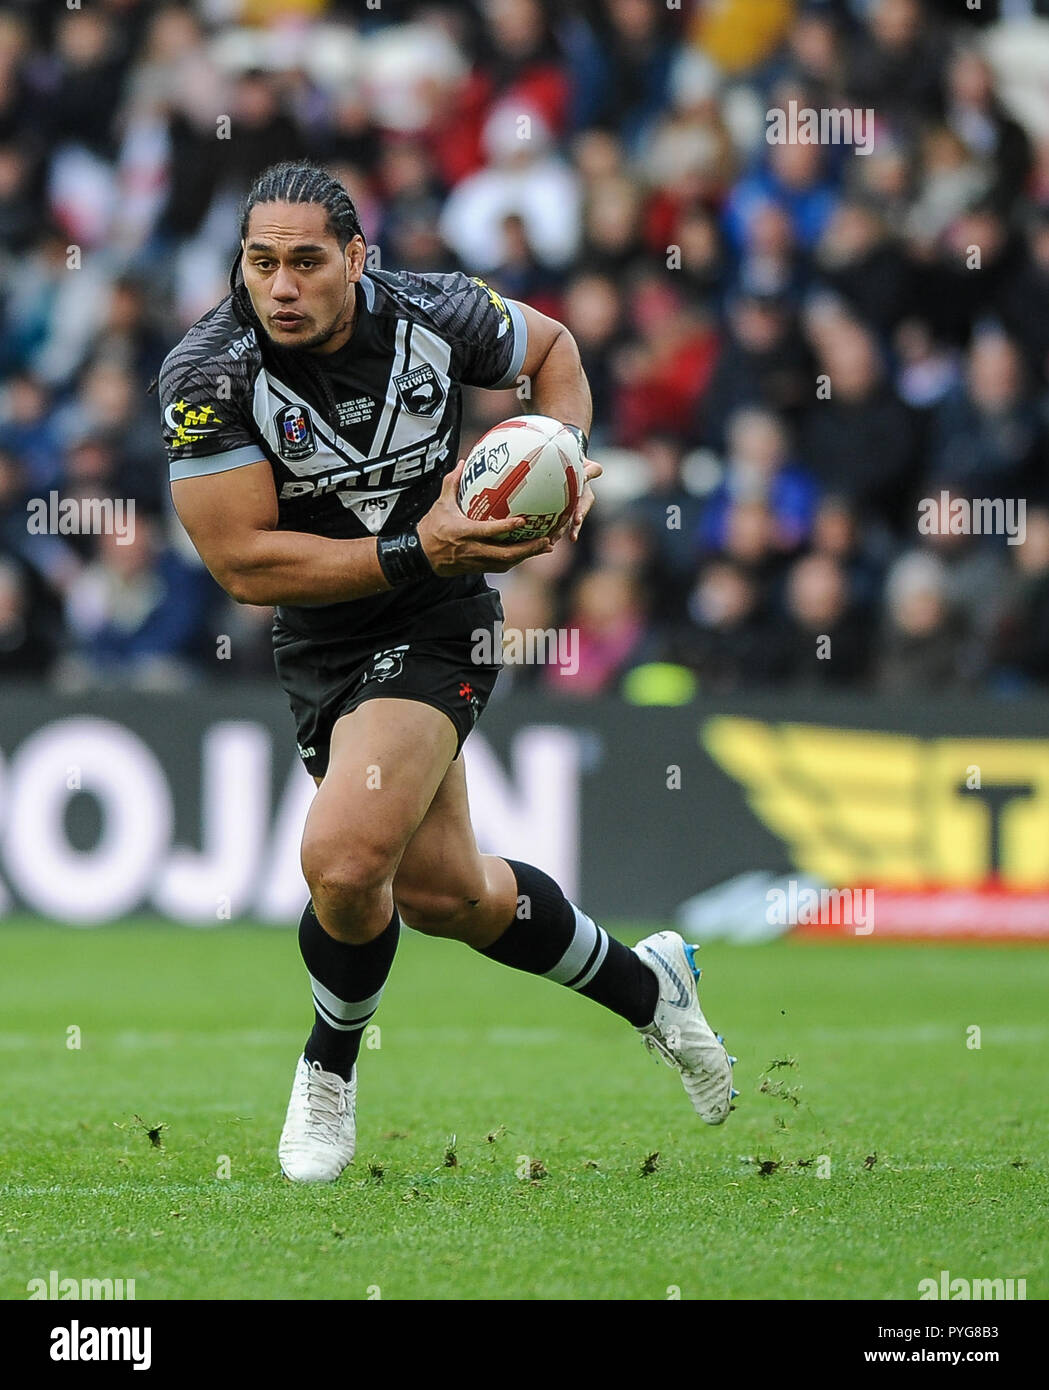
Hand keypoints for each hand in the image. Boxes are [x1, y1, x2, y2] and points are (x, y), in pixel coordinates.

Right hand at [417, 460, 553, 575]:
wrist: (419, 556)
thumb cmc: (431, 528)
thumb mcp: (440, 504)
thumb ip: (452, 483)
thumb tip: (463, 462)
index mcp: (463, 532)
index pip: (488, 531)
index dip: (506, 527)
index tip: (523, 520)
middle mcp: (471, 549)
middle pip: (504, 554)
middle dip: (527, 549)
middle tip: (546, 540)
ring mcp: (475, 561)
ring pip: (506, 563)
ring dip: (527, 556)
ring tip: (545, 546)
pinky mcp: (477, 569)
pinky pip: (501, 566)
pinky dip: (517, 559)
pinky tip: (530, 552)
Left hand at [549, 457, 601, 543]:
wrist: (565, 459)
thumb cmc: (575, 458)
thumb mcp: (584, 462)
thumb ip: (590, 470)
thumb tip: (591, 474)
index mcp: (585, 493)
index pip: (585, 503)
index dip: (581, 512)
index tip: (577, 520)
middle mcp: (577, 503)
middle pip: (575, 518)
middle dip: (571, 528)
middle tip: (567, 537)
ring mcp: (567, 507)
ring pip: (564, 521)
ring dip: (559, 532)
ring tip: (551, 542)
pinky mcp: (556, 508)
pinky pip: (553, 519)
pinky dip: (547, 527)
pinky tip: (539, 536)